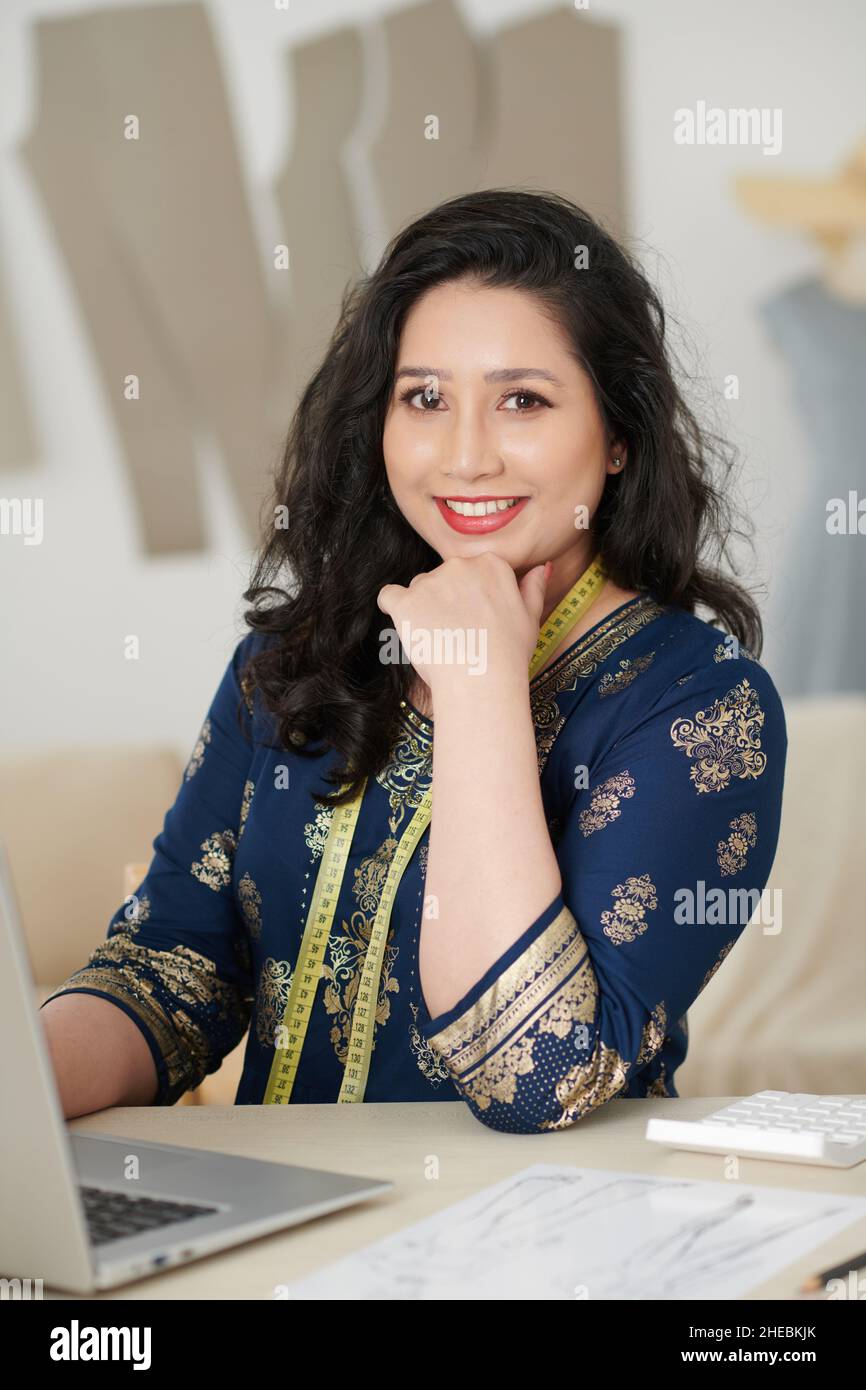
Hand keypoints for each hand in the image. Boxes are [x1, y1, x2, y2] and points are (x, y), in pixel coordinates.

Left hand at [376, 552, 550, 696]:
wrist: (481, 679)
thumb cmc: (509, 654)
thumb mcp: (531, 618)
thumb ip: (532, 588)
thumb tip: (539, 569)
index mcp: (491, 564)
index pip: (473, 571)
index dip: (472, 597)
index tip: (475, 619)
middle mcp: (459, 565)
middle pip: (444, 577)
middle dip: (447, 600)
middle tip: (458, 633)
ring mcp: (429, 582)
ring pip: (419, 589)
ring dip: (424, 608)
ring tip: (439, 639)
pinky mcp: (405, 601)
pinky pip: (389, 596)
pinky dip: (394, 609)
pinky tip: (407, 626)